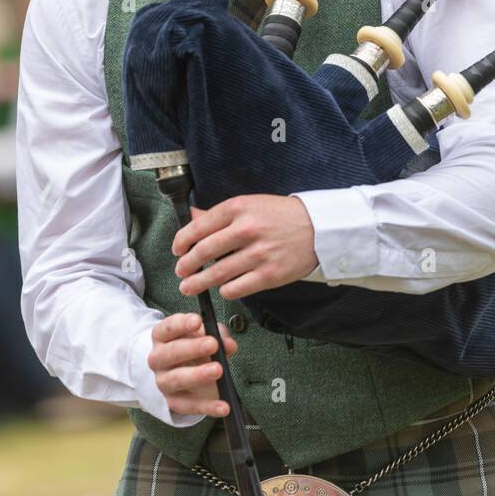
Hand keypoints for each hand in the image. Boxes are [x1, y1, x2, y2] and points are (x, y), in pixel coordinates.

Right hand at [148, 312, 237, 417]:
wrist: (180, 373)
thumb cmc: (192, 347)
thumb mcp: (203, 335)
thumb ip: (217, 335)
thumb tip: (229, 345)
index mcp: (161, 337)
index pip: (167, 328)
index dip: (181, 324)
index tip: (198, 321)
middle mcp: (158, 358)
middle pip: (171, 352)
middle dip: (193, 348)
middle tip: (213, 344)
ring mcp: (163, 382)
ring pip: (177, 379)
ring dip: (198, 375)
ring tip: (218, 370)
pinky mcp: (173, 402)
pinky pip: (189, 406)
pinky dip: (208, 407)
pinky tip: (224, 406)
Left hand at [172, 195, 317, 299]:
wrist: (317, 228)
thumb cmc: (281, 216)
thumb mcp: (249, 204)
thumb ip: (220, 213)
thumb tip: (192, 217)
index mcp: (238, 208)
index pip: (199, 226)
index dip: (181, 241)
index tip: (177, 249)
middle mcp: (246, 230)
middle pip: (203, 251)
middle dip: (186, 265)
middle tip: (180, 271)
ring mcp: (258, 254)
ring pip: (216, 274)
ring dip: (198, 283)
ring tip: (189, 286)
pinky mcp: (268, 275)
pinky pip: (235, 288)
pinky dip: (224, 291)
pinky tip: (222, 288)